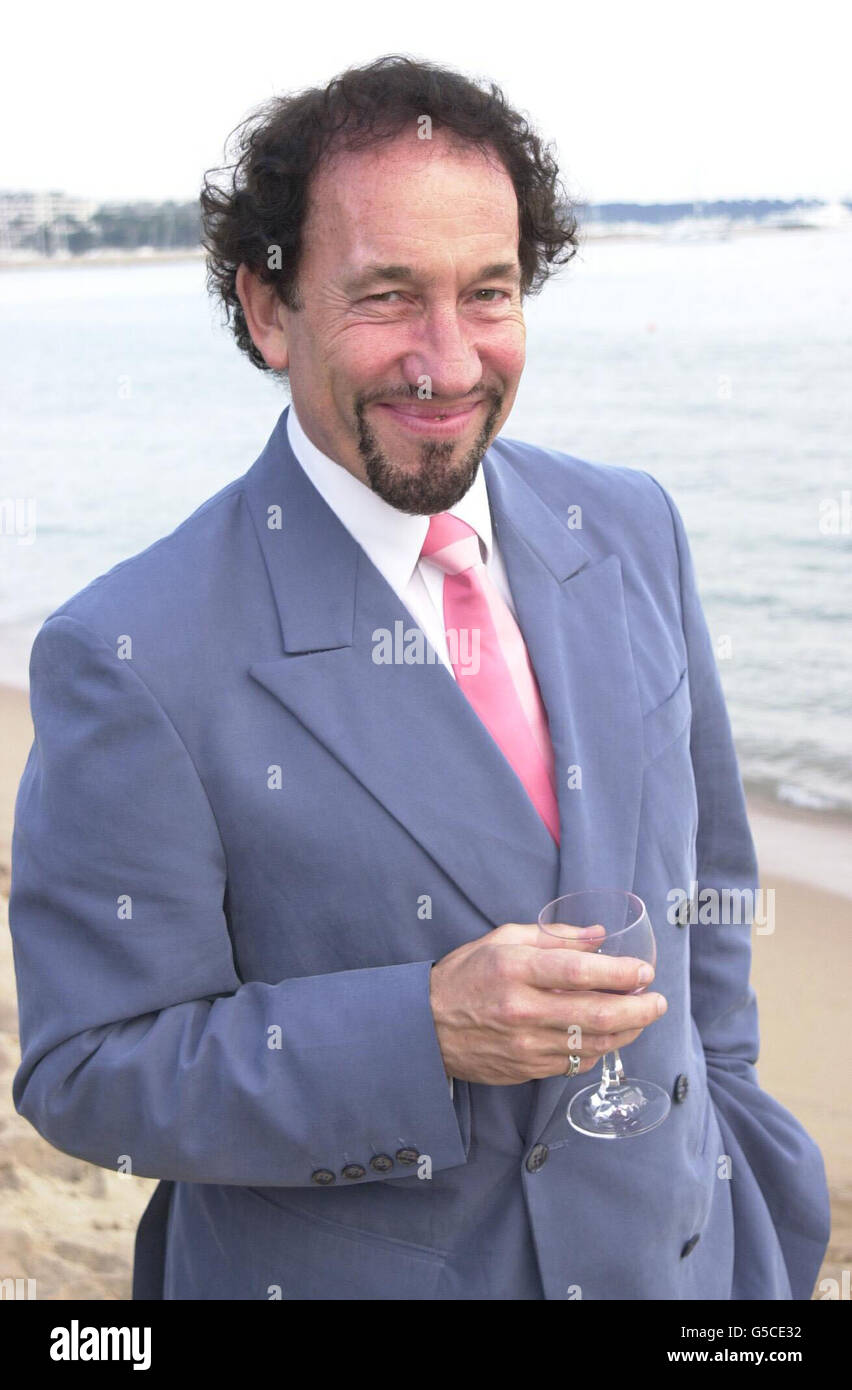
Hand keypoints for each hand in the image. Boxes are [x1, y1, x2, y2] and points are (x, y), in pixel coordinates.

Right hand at [429, 922, 666, 1084]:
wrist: (425, 1027)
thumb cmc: (465, 975)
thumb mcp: (502, 939)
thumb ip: (553, 936)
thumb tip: (599, 936)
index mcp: (514, 969)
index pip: (579, 971)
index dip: (620, 972)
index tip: (644, 972)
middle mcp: (522, 1009)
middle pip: (596, 1014)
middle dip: (639, 1009)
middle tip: (658, 1001)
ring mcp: (525, 1045)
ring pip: (593, 1044)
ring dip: (628, 1032)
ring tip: (643, 1017)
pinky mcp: (526, 1069)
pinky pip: (576, 1062)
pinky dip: (600, 1048)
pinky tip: (611, 1034)